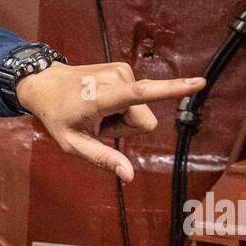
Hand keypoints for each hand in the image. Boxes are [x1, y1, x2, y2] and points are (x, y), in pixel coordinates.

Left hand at [15, 62, 205, 182]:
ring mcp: (123, 70)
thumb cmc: (58, 116)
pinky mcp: (125, 69)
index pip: (143, 94)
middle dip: (125, 129)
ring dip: (120, 117)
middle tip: (97, 124)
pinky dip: (120, 106)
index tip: (199, 83)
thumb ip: (102, 159)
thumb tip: (129, 176)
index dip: (172, 90)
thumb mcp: (73, 145)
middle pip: (142, 121)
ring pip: (140, 110)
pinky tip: (100, 103)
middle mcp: (118, 78)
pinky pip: (136, 99)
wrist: (46, 84)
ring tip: (96, 112)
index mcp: (103, 97)